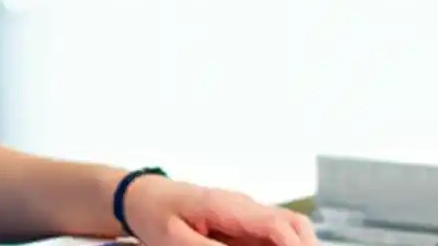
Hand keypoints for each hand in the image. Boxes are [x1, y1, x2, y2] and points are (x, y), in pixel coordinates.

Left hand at [123, 176, 317, 245]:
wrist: (143, 197)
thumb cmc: (156, 213)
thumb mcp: (176, 239)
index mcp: (229, 206)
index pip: (278, 224)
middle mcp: (245, 208)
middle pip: (294, 225)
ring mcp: (247, 216)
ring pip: (288, 232)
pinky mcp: (243, 227)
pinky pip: (272, 239)